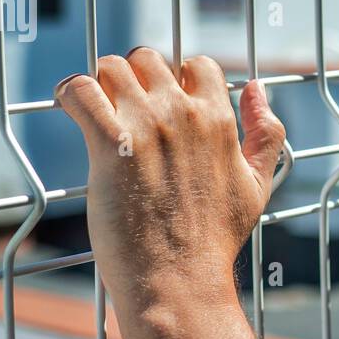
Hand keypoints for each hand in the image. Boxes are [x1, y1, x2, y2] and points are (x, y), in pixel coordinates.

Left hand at [55, 48, 285, 337]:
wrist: (179, 279)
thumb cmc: (216, 239)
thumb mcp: (258, 185)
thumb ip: (266, 134)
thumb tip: (257, 88)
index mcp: (219, 120)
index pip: (197, 64)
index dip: (177, 78)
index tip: (162, 102)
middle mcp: (184, 114)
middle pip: (149, 58)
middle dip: (134, 77)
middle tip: (123, 108)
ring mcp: (147, 126)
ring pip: (112, 66)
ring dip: (102, 82)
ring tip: (98, 109)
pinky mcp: (110, 144)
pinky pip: (81, 90)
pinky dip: (72, 92)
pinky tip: (73, 107)